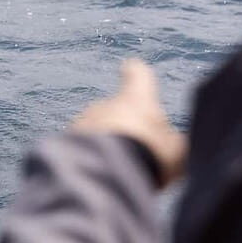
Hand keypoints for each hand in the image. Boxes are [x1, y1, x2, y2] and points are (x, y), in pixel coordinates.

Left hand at [71, 59, 186, 187]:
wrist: (105, 174)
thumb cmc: (147, 155)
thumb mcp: (175, 151)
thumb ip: (174, 144)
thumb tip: (174, 145)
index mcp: (136, 99)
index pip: (137, 76)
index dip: (137, 73)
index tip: (132, 66)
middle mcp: (105, 105)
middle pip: (116, 111)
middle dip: (123, 127)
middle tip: (136, 153)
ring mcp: (82, 122)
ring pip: (97, 131)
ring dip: (105, 146)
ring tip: (119, 170)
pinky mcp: (66, 142)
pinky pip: (81, 148)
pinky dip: (90, 158)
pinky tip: (100, 176)